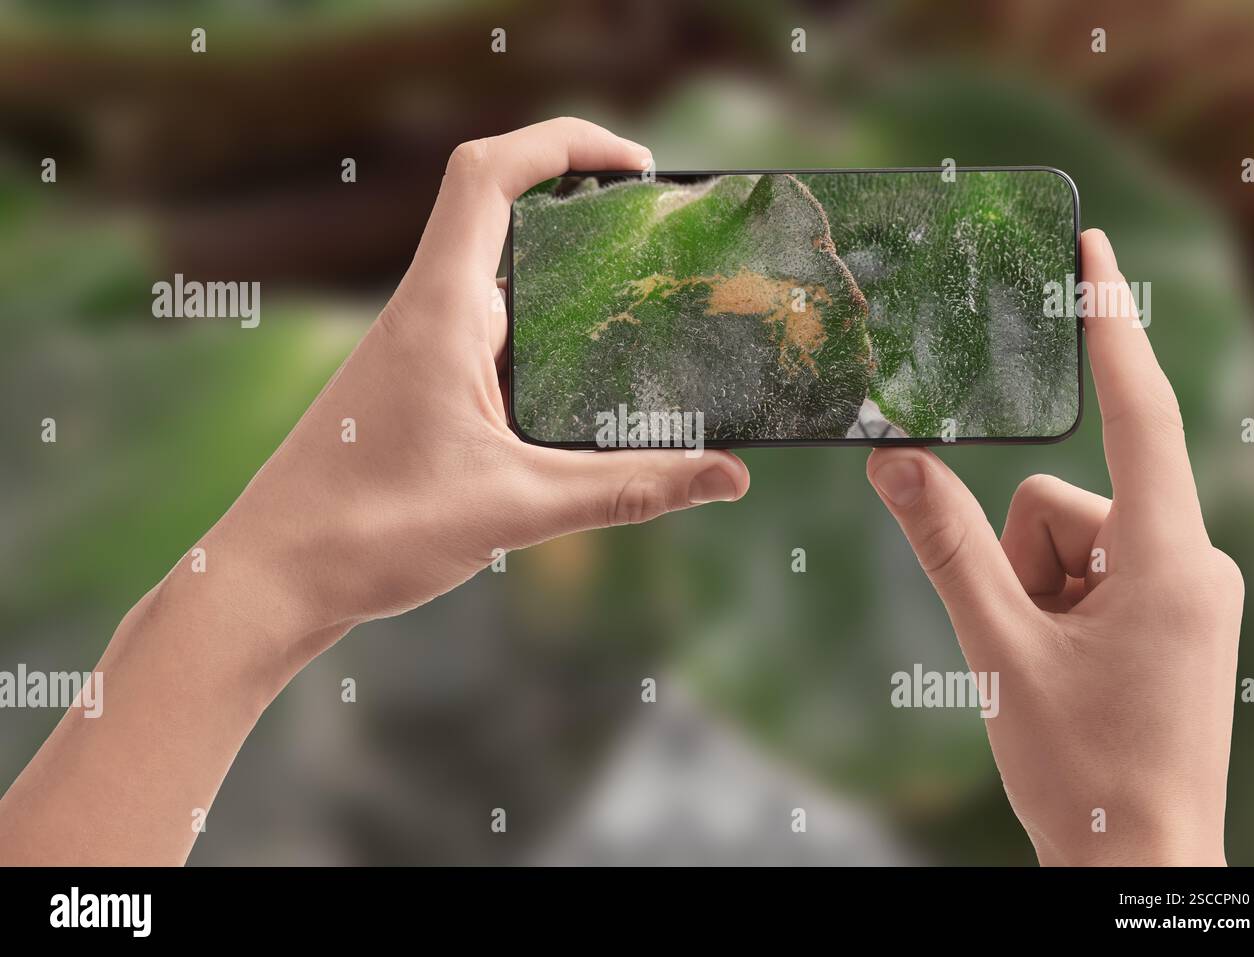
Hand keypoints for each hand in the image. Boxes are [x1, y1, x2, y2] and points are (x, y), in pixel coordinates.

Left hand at [0, 118, 747, 864]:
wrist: (270, 578)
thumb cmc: (370, 533)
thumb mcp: (519, 507)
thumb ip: (630, 488)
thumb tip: (729, 475)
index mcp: (441, 313)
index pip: (490, 175)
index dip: (564, 142)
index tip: (636, 165)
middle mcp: (423, 314)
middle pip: (500, 213)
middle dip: (583, 210)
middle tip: (658, 240)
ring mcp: (414, 350)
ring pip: (495, 280)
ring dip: (562, 279)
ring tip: (640, 311)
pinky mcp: (412, 387)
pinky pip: (485, 334)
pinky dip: (539, 335)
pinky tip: (580, 387)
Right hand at [867, 229, 1242, 865]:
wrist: (1140, 863)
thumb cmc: (1083, 768)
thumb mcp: (999, 647)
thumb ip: (945, 544)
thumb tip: (892, 458)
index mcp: (1168, 558)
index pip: (1140, 413)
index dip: (1111, 324)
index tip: (1094, 248)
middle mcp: (1191, 562)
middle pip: (1066, 506)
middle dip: (1023, 564)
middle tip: (1026, 650)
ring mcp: (1185, 593)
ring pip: (1069, 544)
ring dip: (1034, 595)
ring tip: (1046, 673)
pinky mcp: (1173, 617)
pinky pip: (1092, 575)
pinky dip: (1056, 610)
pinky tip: (1064, 676)